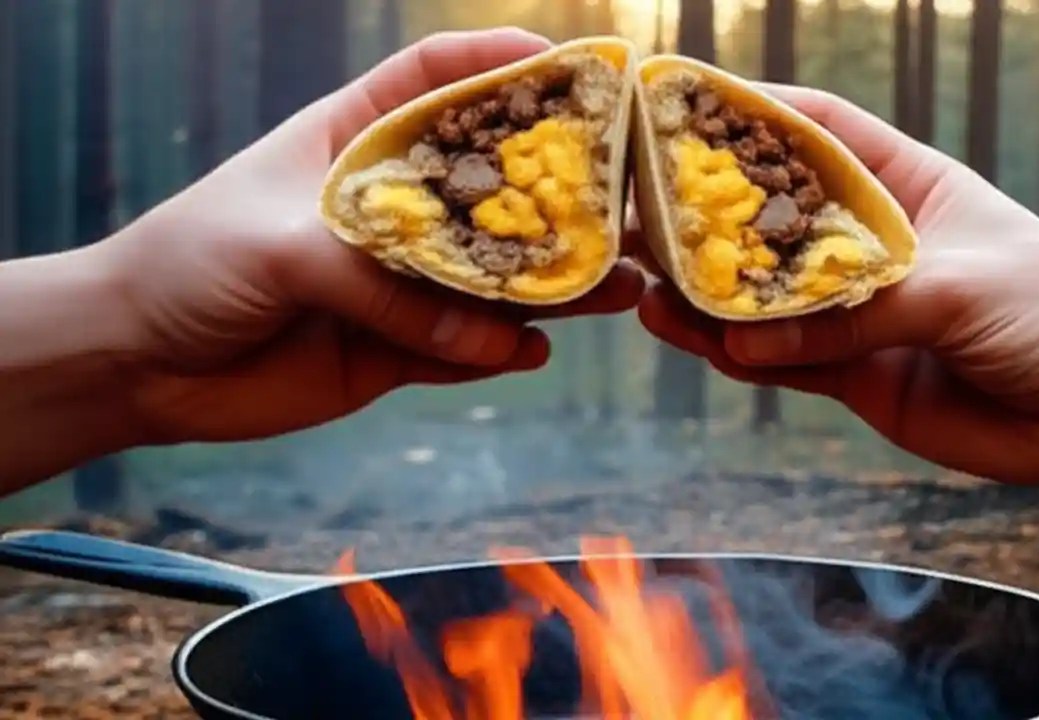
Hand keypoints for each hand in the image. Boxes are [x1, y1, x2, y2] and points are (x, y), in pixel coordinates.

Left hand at [94, 28, 642, 444]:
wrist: (137, 362)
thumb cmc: (189, 264)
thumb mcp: (282, 247)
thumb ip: (385, 284)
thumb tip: (492, 331)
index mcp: (352, 139)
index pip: (436, 80)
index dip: (500, 63)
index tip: (572, 66)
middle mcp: (388, 204)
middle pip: (489, 185)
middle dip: (556, 190)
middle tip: (625, 202)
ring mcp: (397, 278)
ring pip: (492, 276)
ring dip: (553, 282)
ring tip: (616, 286)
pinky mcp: (396, 345)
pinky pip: (464, 347)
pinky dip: (500, 350)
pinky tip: (532, 348)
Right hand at [638, 83, 1038, 490]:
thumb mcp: (959, 288)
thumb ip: (855, 312)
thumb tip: (753, 342)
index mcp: (905, 185)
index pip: (815, 133)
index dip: (748, 116)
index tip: (678, 107)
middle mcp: (873, 244)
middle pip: (772, 221)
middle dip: (706, 221)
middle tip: (638, 220)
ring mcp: (860, 312)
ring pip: (764, 301)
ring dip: (705, 298)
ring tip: (646, 290)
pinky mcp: (856, 374)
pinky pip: (784, 362)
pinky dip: (740, 357)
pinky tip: (696, 343)